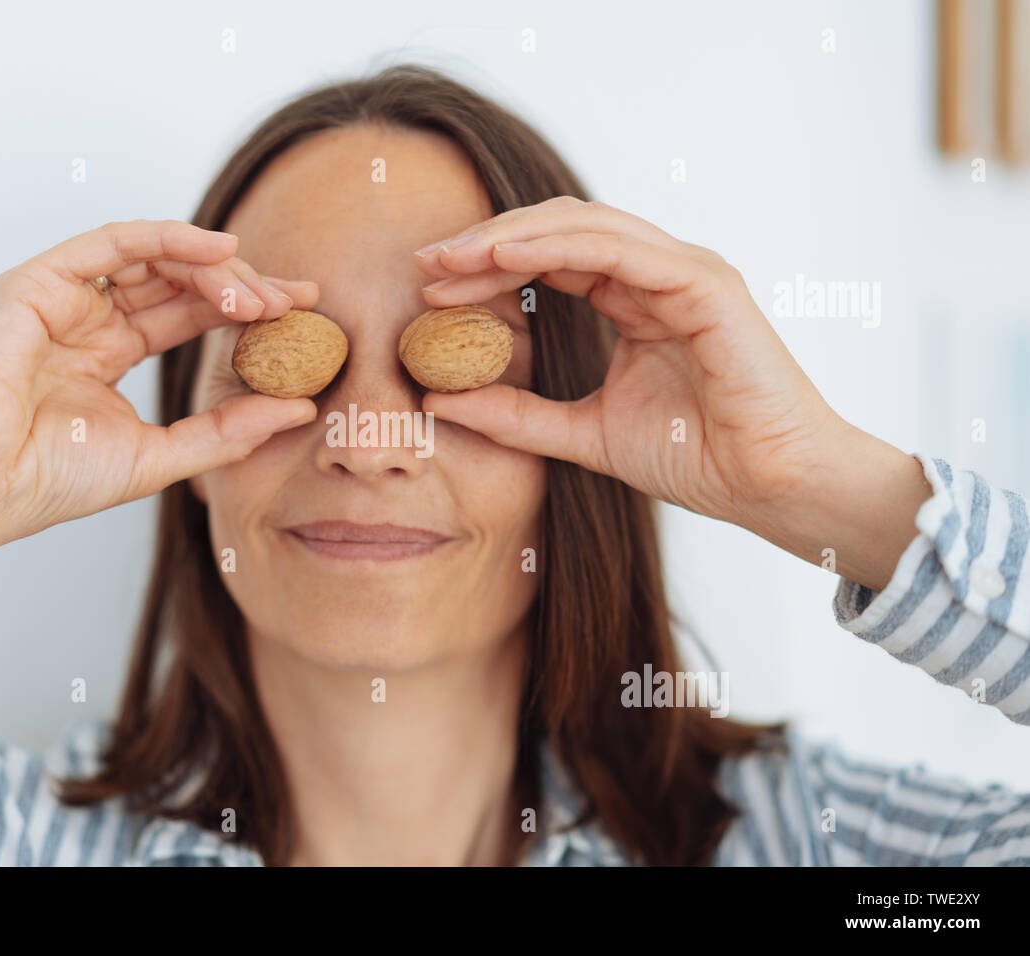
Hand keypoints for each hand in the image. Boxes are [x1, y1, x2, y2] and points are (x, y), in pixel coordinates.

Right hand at [0, 219, 318, 538]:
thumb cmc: (47, 481)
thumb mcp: (162, 456)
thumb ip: (230, 431)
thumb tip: (303, 409)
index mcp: (106, 357)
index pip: (187, 319)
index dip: (245, 313)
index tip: (302, 318)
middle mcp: (86, 320)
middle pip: (179, 285)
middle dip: (244, 287)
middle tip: (300, 299)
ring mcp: (63, 298)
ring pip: (154, 260)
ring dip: (215, 271)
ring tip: (262, 296)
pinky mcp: (39, 280)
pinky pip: (114, 243)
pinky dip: (170, 239)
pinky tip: (221, 253)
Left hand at [412, 197, 929, 588]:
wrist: (769, 488)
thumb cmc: (697, 458)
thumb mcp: (582, 434)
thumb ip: (516, 416)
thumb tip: (438, 400)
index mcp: (635, 300)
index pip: (550, 261)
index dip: (486, 267)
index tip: (429, 288)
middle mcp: (659, 275)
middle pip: (559, 232)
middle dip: (488, 243)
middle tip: (426, 263)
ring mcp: (685, 272)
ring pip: (586, 227)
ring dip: (512, 235)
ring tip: (453, 258)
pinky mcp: (706, 285)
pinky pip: (622, 250)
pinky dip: (559, 245)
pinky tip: (504, 256)